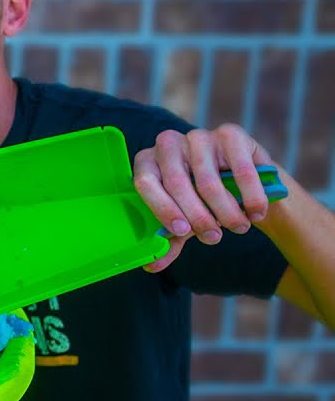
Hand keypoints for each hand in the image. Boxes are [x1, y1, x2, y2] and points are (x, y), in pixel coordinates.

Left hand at [133, 124, 275, 271]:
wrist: (241, 184)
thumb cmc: (201, 204)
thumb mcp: (183, 223)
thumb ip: (167, 242)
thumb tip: (149, 266)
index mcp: (146, 162)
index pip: (145, 183)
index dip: (163, 209)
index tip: (183, 232)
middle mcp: (168, 143)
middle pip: (177, 183)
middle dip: (197, 217)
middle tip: (214, 237)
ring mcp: (198, 136)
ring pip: (208, 181)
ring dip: (225, 212)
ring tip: (237, 227)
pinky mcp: (230, 134)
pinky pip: (241, 170)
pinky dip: (250, 197)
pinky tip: (256, 213)